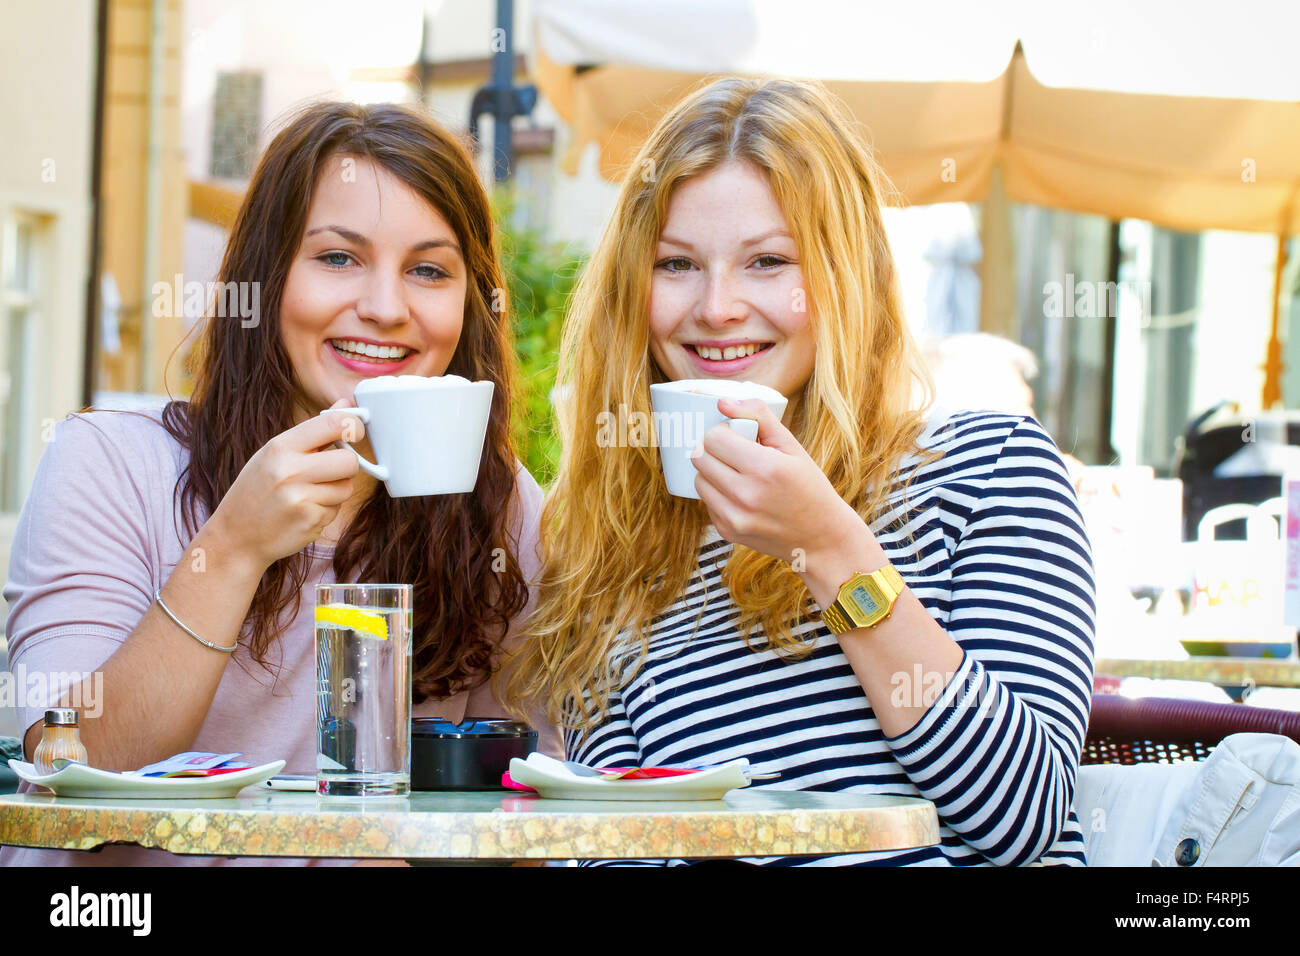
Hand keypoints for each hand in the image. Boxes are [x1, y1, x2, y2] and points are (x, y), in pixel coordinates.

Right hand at [206, 399, 363, 569]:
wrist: (235, 536)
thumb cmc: (257, 490)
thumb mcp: (275, 454)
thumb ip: (313, 432)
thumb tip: (347, 405)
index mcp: (280, 447)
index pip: (332, 423)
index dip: (353, 425)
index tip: (356, 430)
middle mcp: (290, 471)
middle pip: (349, 461)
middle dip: (347, 465)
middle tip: (331, 470)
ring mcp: (300, 498)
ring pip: (346, 487)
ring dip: (336, 490)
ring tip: (309, 494)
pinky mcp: (310, 521)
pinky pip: (337, 509)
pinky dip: (327, 509)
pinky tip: (304, 511)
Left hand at [692, 398, 874, 575]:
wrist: (821, 538)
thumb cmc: (809, 488)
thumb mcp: (792, 446)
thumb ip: (758, 416)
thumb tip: (723, 402)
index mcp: (765, 468)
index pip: (713, 438)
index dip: (724, 432)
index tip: (738, 436)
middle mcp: (746, 495)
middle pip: (700, 457)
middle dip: (715, 450)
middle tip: (736, 453)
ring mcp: (734, 517)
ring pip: (698, 480)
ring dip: (713, 472)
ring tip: (738, 474)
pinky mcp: (727, 532)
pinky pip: (706, 502)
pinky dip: (718, 494)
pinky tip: (741, 495)